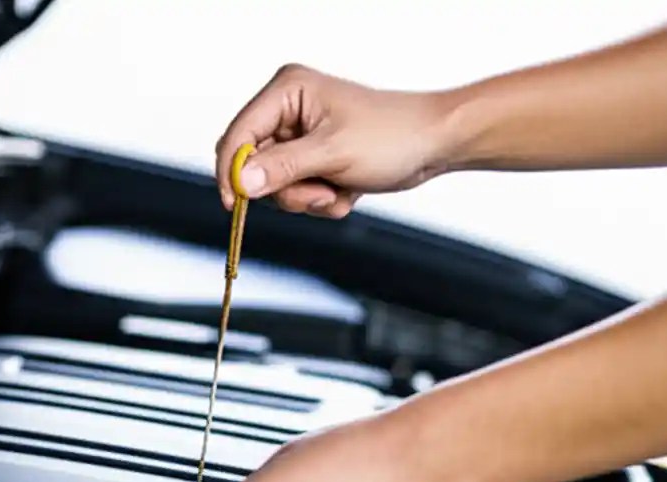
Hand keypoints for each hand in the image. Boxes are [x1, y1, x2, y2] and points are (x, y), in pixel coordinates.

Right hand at [215, 64, 456, 217]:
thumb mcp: (332, 154)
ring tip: (338, 191)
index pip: (239, 133)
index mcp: (288, 91)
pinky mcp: (315, 156)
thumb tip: (241, 181)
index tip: (234, 205)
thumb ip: (282, 168)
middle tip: (319, 194)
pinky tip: (347, 190)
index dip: (232, 171)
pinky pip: (299, 189)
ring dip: (308, 198)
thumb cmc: (392, 136)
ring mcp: (302, 134)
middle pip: (255, 164)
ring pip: (277, 184)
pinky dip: (322, 198)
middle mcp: (289, 109)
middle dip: (287, 189)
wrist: (434, 144)